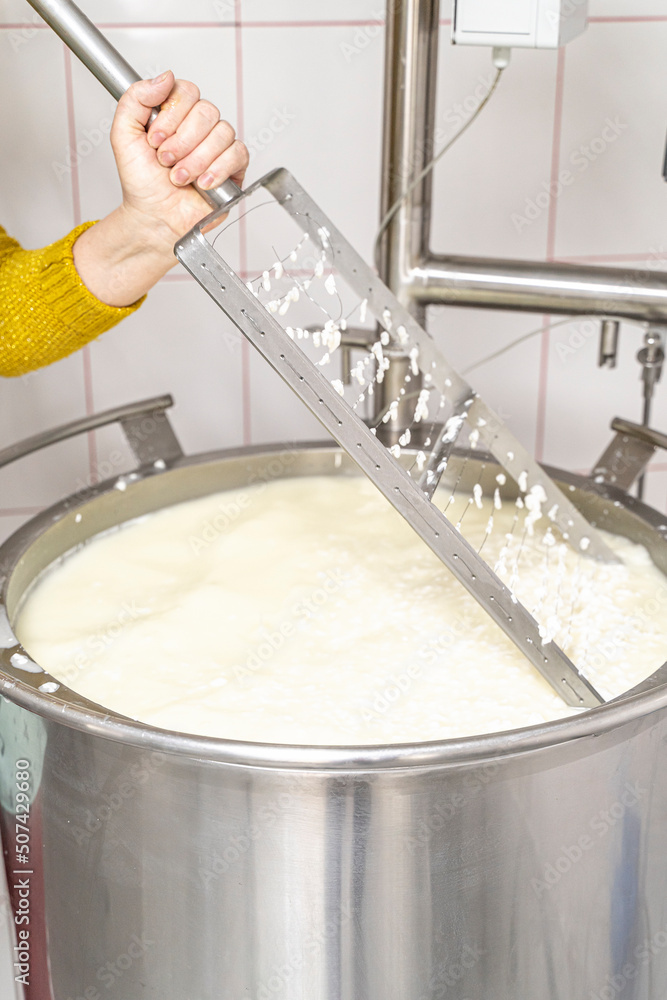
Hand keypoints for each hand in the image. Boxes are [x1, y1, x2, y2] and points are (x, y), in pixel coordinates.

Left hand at [72, 72, 247, 306]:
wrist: (153, 218)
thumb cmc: (141, 182)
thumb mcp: (123, 135)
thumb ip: (135, 99)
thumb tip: (165, 77)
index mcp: (176, 113)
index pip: (187, 91)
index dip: (171, 114)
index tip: (154, 139)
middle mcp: (200, 126)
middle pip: (206, 111)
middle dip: (182, 141)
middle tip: (166, 160)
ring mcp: (219, 146)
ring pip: (222, 133)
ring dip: (196, 159)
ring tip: (179, 178)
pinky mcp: (234, 168)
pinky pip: (238, 154)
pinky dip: (218, 169)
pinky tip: (202, 183)